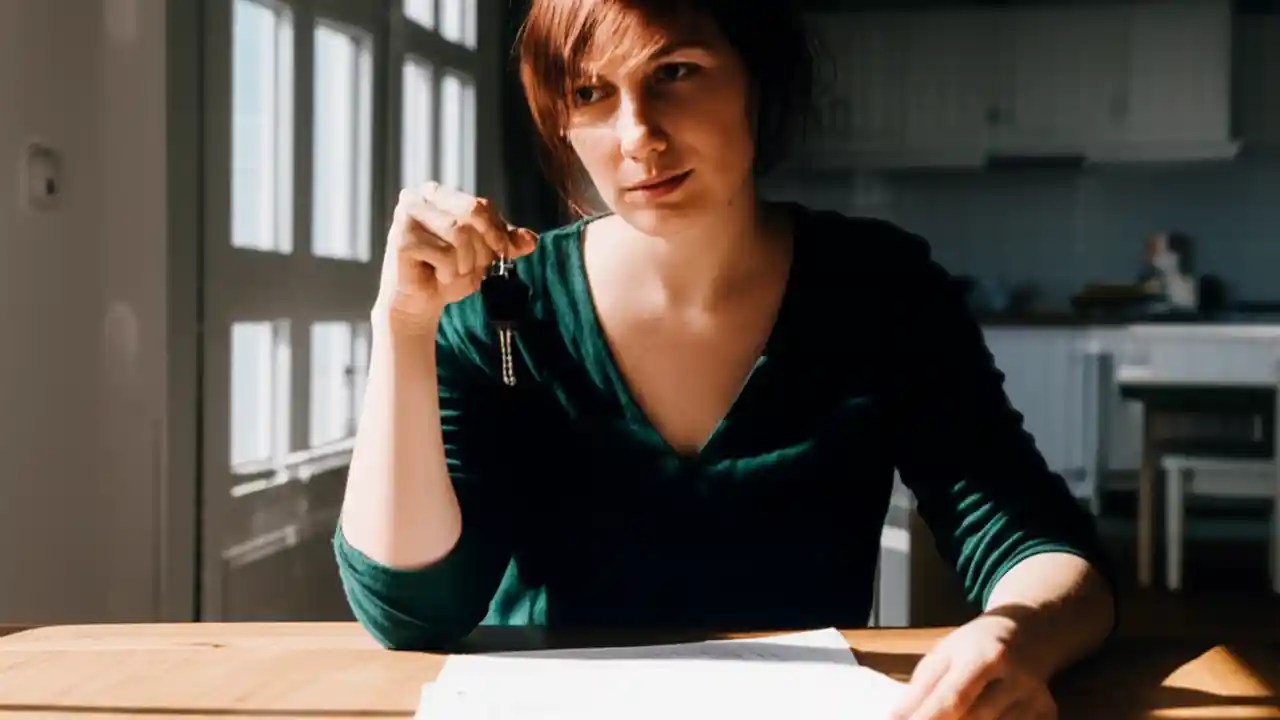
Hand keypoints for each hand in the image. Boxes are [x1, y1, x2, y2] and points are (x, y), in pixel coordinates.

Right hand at [375, 182, 537, 333]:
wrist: (419, 301)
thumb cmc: (447, 271)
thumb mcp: (483, 254)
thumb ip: (506, 243)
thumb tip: (532, 240)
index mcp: (441, 193)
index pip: (482, 205)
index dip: (498, 232)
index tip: (504, 252)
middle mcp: (421, 196)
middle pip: (472, 212)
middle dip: (482, 247)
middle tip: (475, 269)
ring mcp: (407, 215)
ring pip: (458, 232)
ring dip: (465, 262)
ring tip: (454, 272)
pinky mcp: (401, 238)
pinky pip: (444, 254)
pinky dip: (448, 272)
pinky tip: (436, 276)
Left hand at [888, 614, 1056, 719]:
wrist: (1028, 634)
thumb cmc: (974, 646)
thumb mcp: (942, 656)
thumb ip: (919, 690)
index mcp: (984, 656)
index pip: (953, 698)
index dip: (927, 719)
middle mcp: (1016, 679)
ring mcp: (1035, 700)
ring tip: (952, 716)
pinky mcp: (1048, 713)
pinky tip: (983, 715)